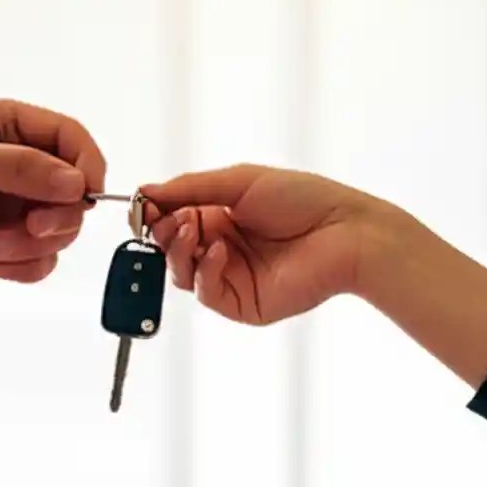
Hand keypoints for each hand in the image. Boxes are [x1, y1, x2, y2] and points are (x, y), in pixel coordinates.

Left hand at [0, 99, 105, 292]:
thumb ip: (20, 168)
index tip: (84, 193)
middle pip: (76, 191)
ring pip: (63, 231)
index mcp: (9, 127)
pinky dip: (22, 268)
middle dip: (58, 216)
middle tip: (30, 228)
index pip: (72, 139)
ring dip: (32, 246)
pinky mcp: (8, 247)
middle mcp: (20, 166)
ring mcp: (15, 208)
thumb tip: (76, 183)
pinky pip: (43, 262)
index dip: (87, 165)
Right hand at [139, 164, 388, 324]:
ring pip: (181, 273)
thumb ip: (190, 188)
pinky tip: (220, 252)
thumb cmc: (302, 198)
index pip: (171, 219)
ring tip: (190, 229)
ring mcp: (231, 277)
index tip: (142, 206)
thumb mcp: (239, 182)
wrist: (344, 232)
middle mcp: (222, 247)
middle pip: (170, 249)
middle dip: (162, 233)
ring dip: (178, 251)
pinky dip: (205, 271)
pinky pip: (206, 292)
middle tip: (164, 220)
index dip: (154, 214)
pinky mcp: (243, 304)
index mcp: (220, 216)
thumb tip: (145, 191)